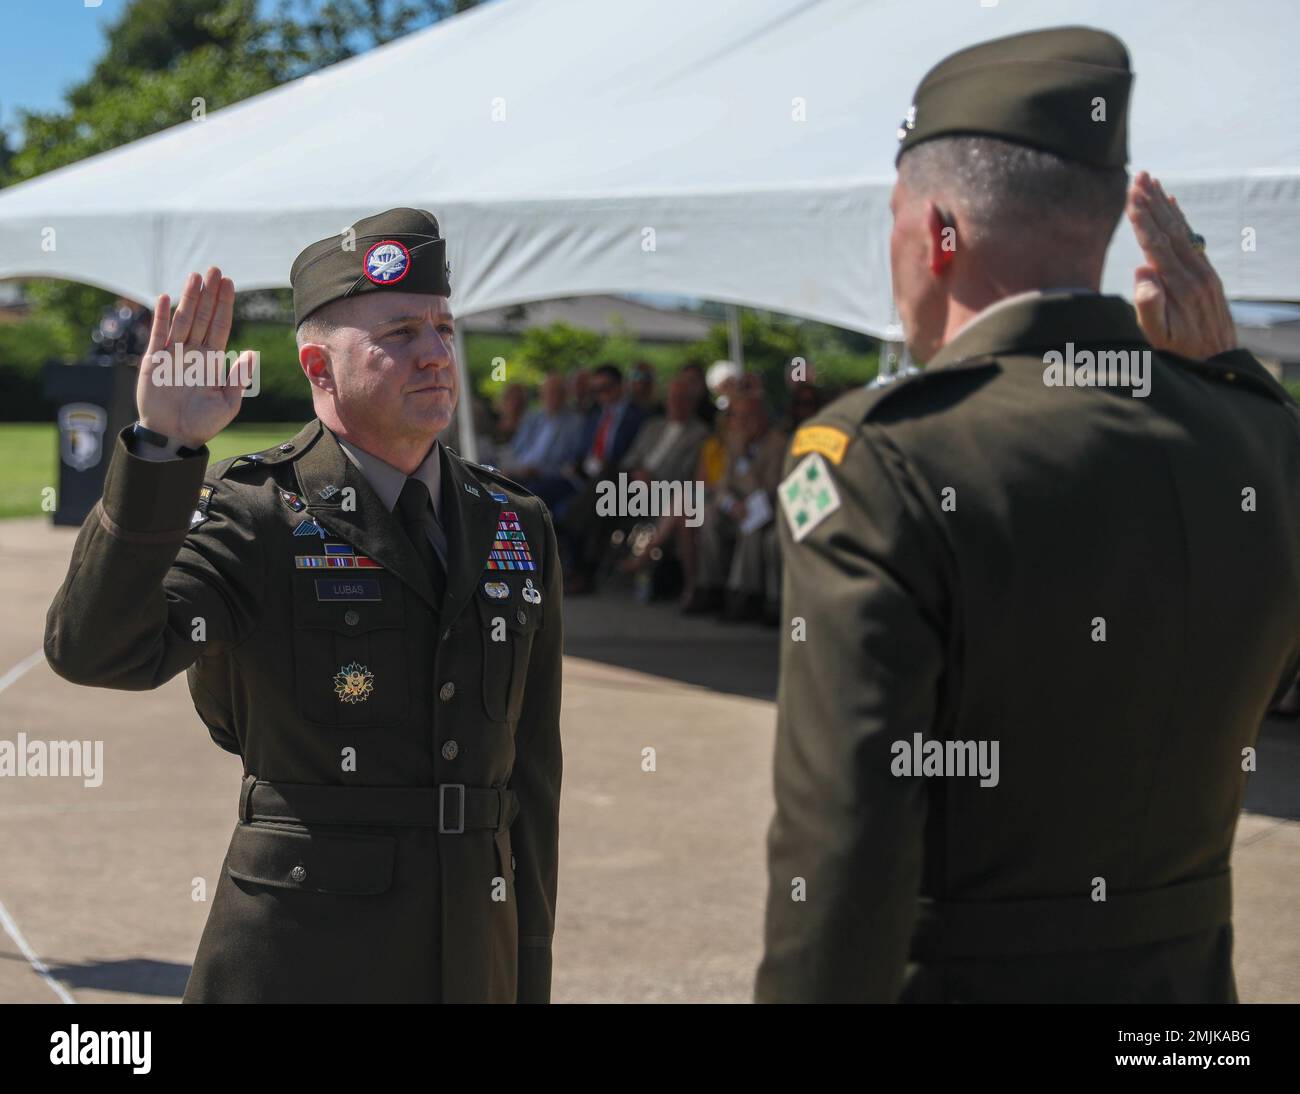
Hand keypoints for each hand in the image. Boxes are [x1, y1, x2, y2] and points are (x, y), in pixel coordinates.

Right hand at [136, 266, 253, 448]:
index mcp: (212, 360)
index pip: (220, 326)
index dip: (224, 305)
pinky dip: (160, 317)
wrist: (174, 436)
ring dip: (188, 298)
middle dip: (209, 294)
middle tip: (215, 269)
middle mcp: (193, 352)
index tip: (229, 284)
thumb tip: (249, 353)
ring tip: (195, 277)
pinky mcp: (153, 360)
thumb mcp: (228, 404)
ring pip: (182, 320)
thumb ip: (237, 379)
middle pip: (202, 317)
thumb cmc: (203, 423)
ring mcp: (173, 354)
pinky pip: (157, 334)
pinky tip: (164, 298)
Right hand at [1126, 172, 1236, 358]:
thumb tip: (1142, 270)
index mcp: (1181, 286)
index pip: (1157, 245)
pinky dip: (1181, 218)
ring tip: (1151, 181)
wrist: (1217, 361)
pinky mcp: (1206, 273)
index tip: (1131, 198)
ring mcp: (1203, 271)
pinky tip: (1173, 203)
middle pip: (1170, 230)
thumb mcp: (1158, 337)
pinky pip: (1191, 238)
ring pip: (1181, 230)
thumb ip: (1149, 305)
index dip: (1143, 221)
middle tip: (1139, 177)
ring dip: (1164, 204)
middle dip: (1152, 202)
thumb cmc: (1179, 352)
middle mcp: (1195, 273)